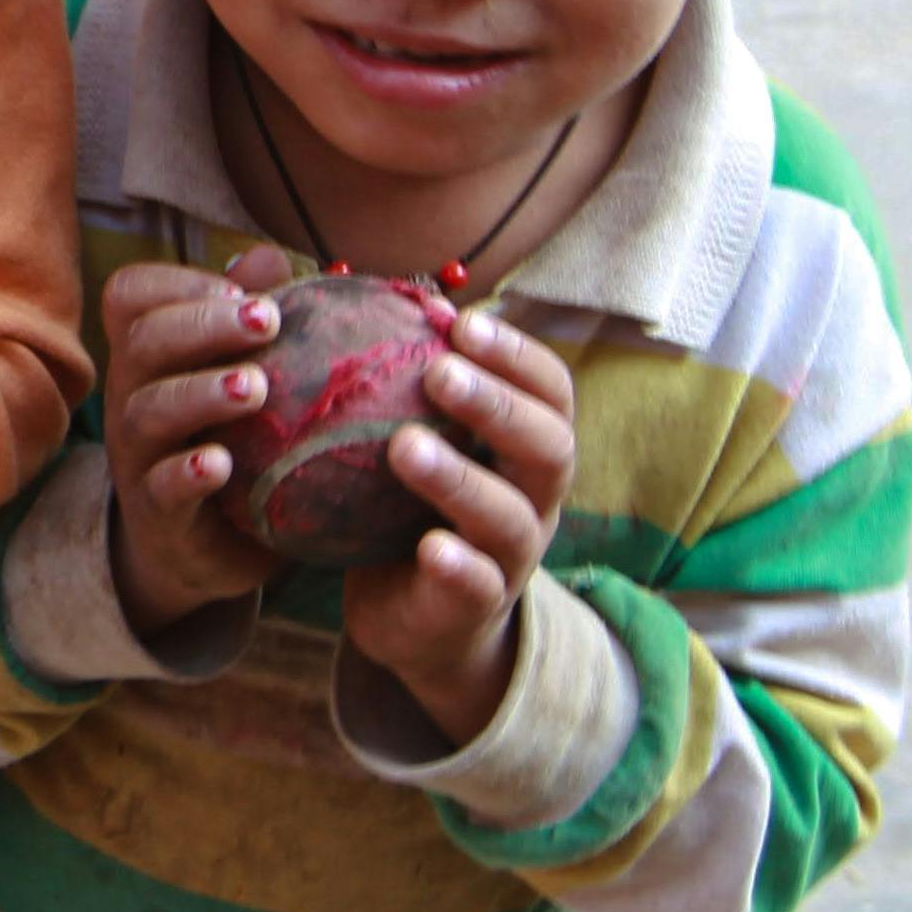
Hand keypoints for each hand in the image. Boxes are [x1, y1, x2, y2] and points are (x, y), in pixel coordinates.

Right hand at [99, 246, 297, 632]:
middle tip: (267, 322)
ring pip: (148, 412)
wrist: (199, 549)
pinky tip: (222, 464)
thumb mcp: (236, 373)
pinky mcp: (159, 513)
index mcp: (149, 355)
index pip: (131, 294)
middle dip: (203, 325)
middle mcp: (132, 396)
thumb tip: (269, 255)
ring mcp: (139, 456)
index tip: (243, 292)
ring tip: (253, 388)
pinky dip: (188, 472)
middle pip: (140, 342)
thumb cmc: (227, 441)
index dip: (180, 282)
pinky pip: (161, 489)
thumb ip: (247, 315)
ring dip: (200, 392)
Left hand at [337, 308, 578, 746]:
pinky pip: (478, 585)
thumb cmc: (412, 506)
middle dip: (497, 404)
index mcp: (527, 447)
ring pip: (510, 516)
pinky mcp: (476, 606)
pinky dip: (457, 564)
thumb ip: (403, 383)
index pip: (549, 389)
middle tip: (439, 372)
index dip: (515, 353)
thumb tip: (362, 291)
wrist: (423, 620)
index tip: (460, 320)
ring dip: (462, 478)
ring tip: (407, 447)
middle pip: (548, 445)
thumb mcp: (414, 439)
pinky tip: (427, 546)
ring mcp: (513, 555)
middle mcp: (535, 497)